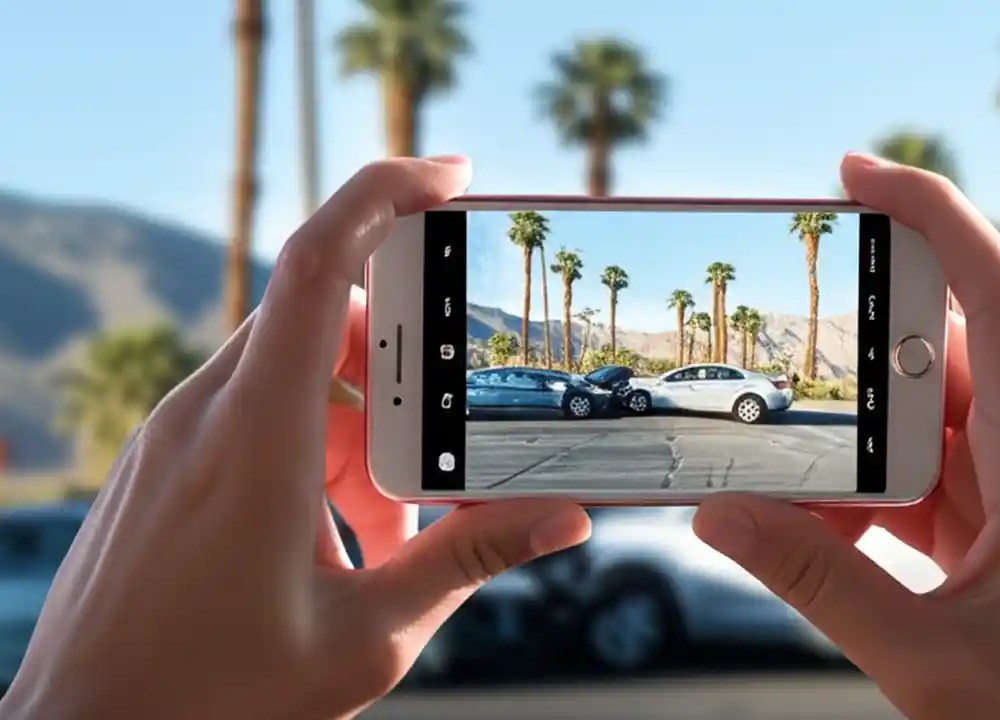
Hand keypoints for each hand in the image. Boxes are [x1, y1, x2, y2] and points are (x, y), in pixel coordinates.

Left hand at [0, 157, 590, 718]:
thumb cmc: (212, 700)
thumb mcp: (365, 636)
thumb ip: (467, 561)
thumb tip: (561, 517)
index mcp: (255, 436)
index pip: (317, 265)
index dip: (385, 194)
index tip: (452, 173)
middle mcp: (205, 414)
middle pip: (322, 324)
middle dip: (404, 364)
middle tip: (453, 430)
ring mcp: (175, 436)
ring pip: (294, 379)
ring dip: (363, 430)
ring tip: (391, 532)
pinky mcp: (164, 464)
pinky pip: (256, 419)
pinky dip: (317, 456)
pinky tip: (339, 543)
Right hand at [693, 154, 999, 718]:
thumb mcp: (928, 658)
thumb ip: (817, 585)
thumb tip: (719, 516)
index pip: (996, 300)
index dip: (932, 216)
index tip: (855, 173)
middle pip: (937, 350)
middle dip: (848, 341)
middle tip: (767, 334)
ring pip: (917, 417)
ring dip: (847, 432)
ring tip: (772, 450)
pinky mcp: (996, 522)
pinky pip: (915, 475)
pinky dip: (859, 491)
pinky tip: (814, 524)